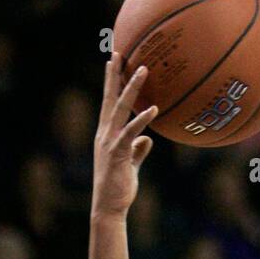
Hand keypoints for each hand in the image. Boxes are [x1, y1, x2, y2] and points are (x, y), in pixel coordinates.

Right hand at [92, 53, 158, 218]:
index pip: (109, 102)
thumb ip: (138, 150)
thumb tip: (148, 140)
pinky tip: (154, 108)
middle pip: (111, 97)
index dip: (111, 81)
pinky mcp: (118, 152)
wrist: (109, 207)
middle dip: (115, 74)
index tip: (114, 61)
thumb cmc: (119, 187)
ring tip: (143, 69)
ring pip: (121, 108)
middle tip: (119, 51)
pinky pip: (131, 131)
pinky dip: (142, 119)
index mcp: (107, 134)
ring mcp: (110, 141)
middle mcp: (105, 133)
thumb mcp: (131, 164)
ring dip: (132, 88)